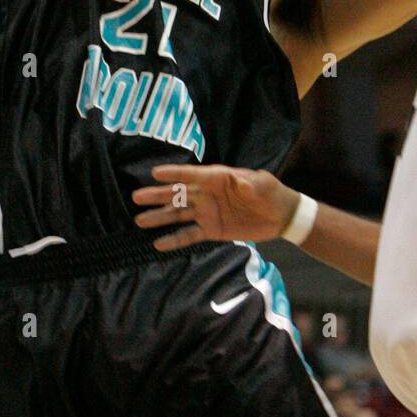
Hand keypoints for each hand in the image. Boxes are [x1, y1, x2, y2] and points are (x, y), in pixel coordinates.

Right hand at [132, 164, 298, 250]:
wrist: (279, 215)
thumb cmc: (270, 192)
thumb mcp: (262, 184)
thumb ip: (249, 184)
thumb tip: (239, 181)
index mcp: (217, 178)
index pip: (192, 175)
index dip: (174, 173)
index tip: (154, 173)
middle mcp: (207, 194)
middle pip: (178, 194)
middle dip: (157, 195)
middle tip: (136, 196)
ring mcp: (207, 213)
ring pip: (178, 214)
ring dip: (159, 217)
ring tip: (139, 220)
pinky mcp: (211, 230)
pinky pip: (189, 235)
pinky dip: (174, 239)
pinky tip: (158, 243)